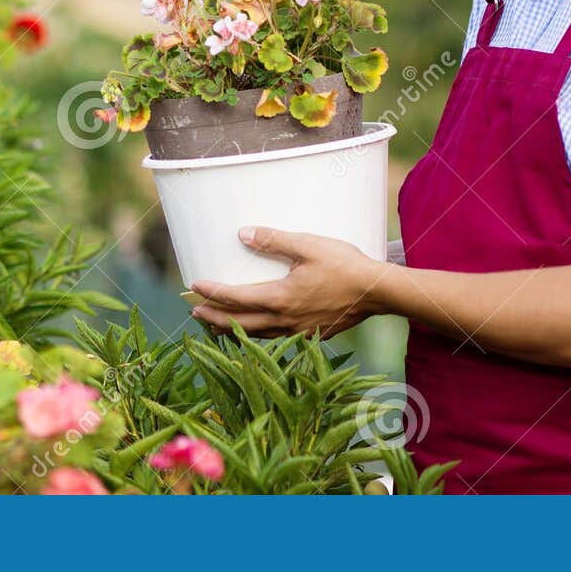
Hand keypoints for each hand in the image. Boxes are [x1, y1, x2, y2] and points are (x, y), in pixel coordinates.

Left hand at [189, 226, 387, 338]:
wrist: (377, 292)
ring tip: (216, 324)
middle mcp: (285, 320)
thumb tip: (242, 234)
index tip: (193, 286)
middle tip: (194, 312)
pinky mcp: (311, 334)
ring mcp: (298, 331)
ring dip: (233, 329)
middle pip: (239, 324)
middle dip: (214, 318)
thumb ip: (274, 240)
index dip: (212, 292)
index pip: (235, 298)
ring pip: (256, 335)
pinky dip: (256, 334)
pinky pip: (274, 338)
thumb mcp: (308, 245)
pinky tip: (256, 328)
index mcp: (280, 298)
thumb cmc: (345, 265)